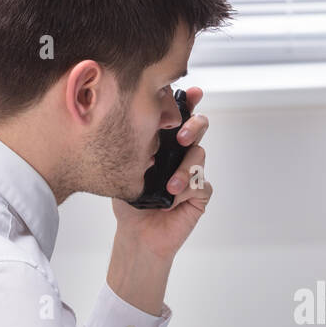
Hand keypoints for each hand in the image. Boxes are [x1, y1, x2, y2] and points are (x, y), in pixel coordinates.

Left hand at [111, 86, 211, 260]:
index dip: (188, 101)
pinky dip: (187, 189)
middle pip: (198, 127)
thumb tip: (131, 122)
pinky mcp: (199, 193)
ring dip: (185, 168)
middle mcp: (181, 153)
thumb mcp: (124, 168)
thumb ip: (133, 146)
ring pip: (199, 155)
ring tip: (171, 184)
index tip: (192, 92)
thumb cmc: (129, 201)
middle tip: (181, 137)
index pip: (178, 116)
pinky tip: (173, 199)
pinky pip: (201, 183)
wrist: (137, 234)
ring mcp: (193, 172)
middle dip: (193, 126)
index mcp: (164, 143)